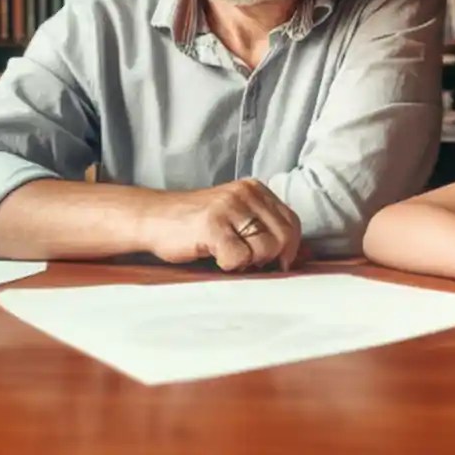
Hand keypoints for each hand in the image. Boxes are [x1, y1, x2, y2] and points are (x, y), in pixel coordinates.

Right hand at [140, 179, 301, 271]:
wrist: (152, 218)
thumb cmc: (197, 225)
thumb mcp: (236, 218)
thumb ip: (265, 230)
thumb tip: (302, 256)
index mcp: (256, 189)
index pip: (292, 222)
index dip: (289, 248)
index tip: (275, 262)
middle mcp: (245, 193)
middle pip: (284, 236)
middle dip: (270, 258)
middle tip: (246, 260)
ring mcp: (228, 207)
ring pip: (265, 248)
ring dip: (248, 262)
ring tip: (227, 254)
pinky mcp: (211, 225)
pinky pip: (238, 258)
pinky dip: (228, 265)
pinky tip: (214, 256)